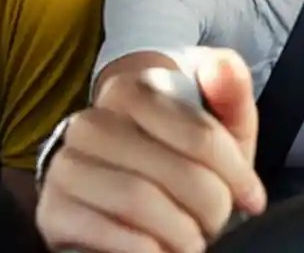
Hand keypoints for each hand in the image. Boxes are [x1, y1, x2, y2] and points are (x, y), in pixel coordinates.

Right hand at [36, 48, 266, 252]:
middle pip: (176, 174)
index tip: (252, 197)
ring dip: (181, 233)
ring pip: (140, 201)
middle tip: (218, 222)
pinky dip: (146, 250)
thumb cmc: (181, 147)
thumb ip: (230, 87)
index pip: (201, 137)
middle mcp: (91, 123)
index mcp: (131, 89)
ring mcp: (66, 166)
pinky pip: (108, 235)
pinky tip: (160, 249)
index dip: (236, 174)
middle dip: (212, 207)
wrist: (126, 175)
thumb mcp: (217, 117)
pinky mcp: (52, 210)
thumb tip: (221, 68)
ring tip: (192, 239)